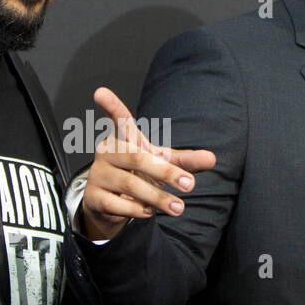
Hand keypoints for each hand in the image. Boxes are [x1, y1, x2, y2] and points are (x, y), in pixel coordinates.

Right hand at [81, 86, 216, 241]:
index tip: (100, 92)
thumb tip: (211, 158)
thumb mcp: (163, 164)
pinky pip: (116, 204)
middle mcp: (107, 153)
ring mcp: (98, 175)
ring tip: (178, 207)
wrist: (112, 205)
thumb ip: (186, 161)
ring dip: (157, 197)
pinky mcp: (93, 198)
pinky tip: (148, 212)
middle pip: (137, 158)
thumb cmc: (139, 175)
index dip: (111, 105)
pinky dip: (136, 209)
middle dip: (166, 172)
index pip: (118, 119)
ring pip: (128, 184)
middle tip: (190, 185)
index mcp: (123, 139)